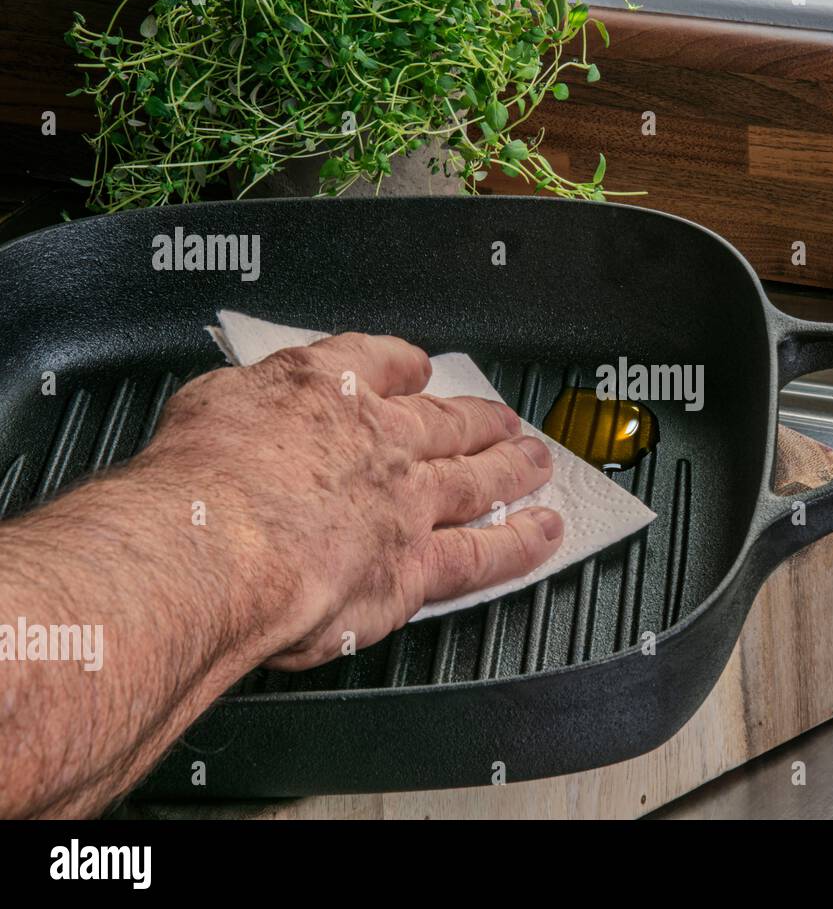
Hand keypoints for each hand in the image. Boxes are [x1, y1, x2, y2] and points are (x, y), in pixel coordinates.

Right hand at [141, 332, 562, 669]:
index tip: (417, 367)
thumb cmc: (195, 483)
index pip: (377, 361)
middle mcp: (378, 440)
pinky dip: (520, 543)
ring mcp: (406, 502)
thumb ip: (246, 406)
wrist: (212, 550)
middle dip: (479, 419)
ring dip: (512, 467)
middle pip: (445, 421)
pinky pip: (483, 553)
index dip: (404, 364)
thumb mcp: (209, 407)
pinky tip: (542, 533)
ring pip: (476, 478)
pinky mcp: (416, 566)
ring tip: (536, 461)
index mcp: (325, 390)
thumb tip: (250, 418)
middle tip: (503, 418)